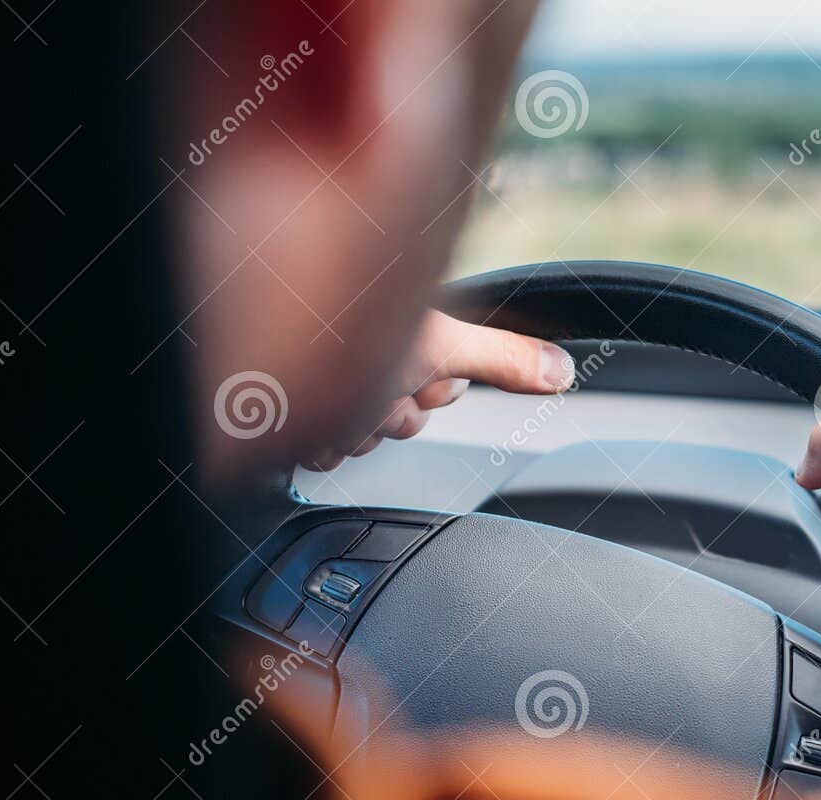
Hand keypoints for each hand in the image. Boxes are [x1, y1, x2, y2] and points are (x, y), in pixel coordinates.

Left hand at [302, 310, 576, 470]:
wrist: (256, 370)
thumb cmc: (331, 331)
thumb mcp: (438, 346)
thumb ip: (503, 359)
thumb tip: (564, 369)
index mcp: (399, 326)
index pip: (443, 383)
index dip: (433, 384)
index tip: (414, 369)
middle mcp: (360, 352)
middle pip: (406, 414)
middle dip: (391, 411)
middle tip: (372, 388)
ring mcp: (323, 386)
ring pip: (365, 436)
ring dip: (353, 427)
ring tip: (330, 398)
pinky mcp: (289, 417)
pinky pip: (323, 452)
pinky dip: (318, 442)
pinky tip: (306, 416)